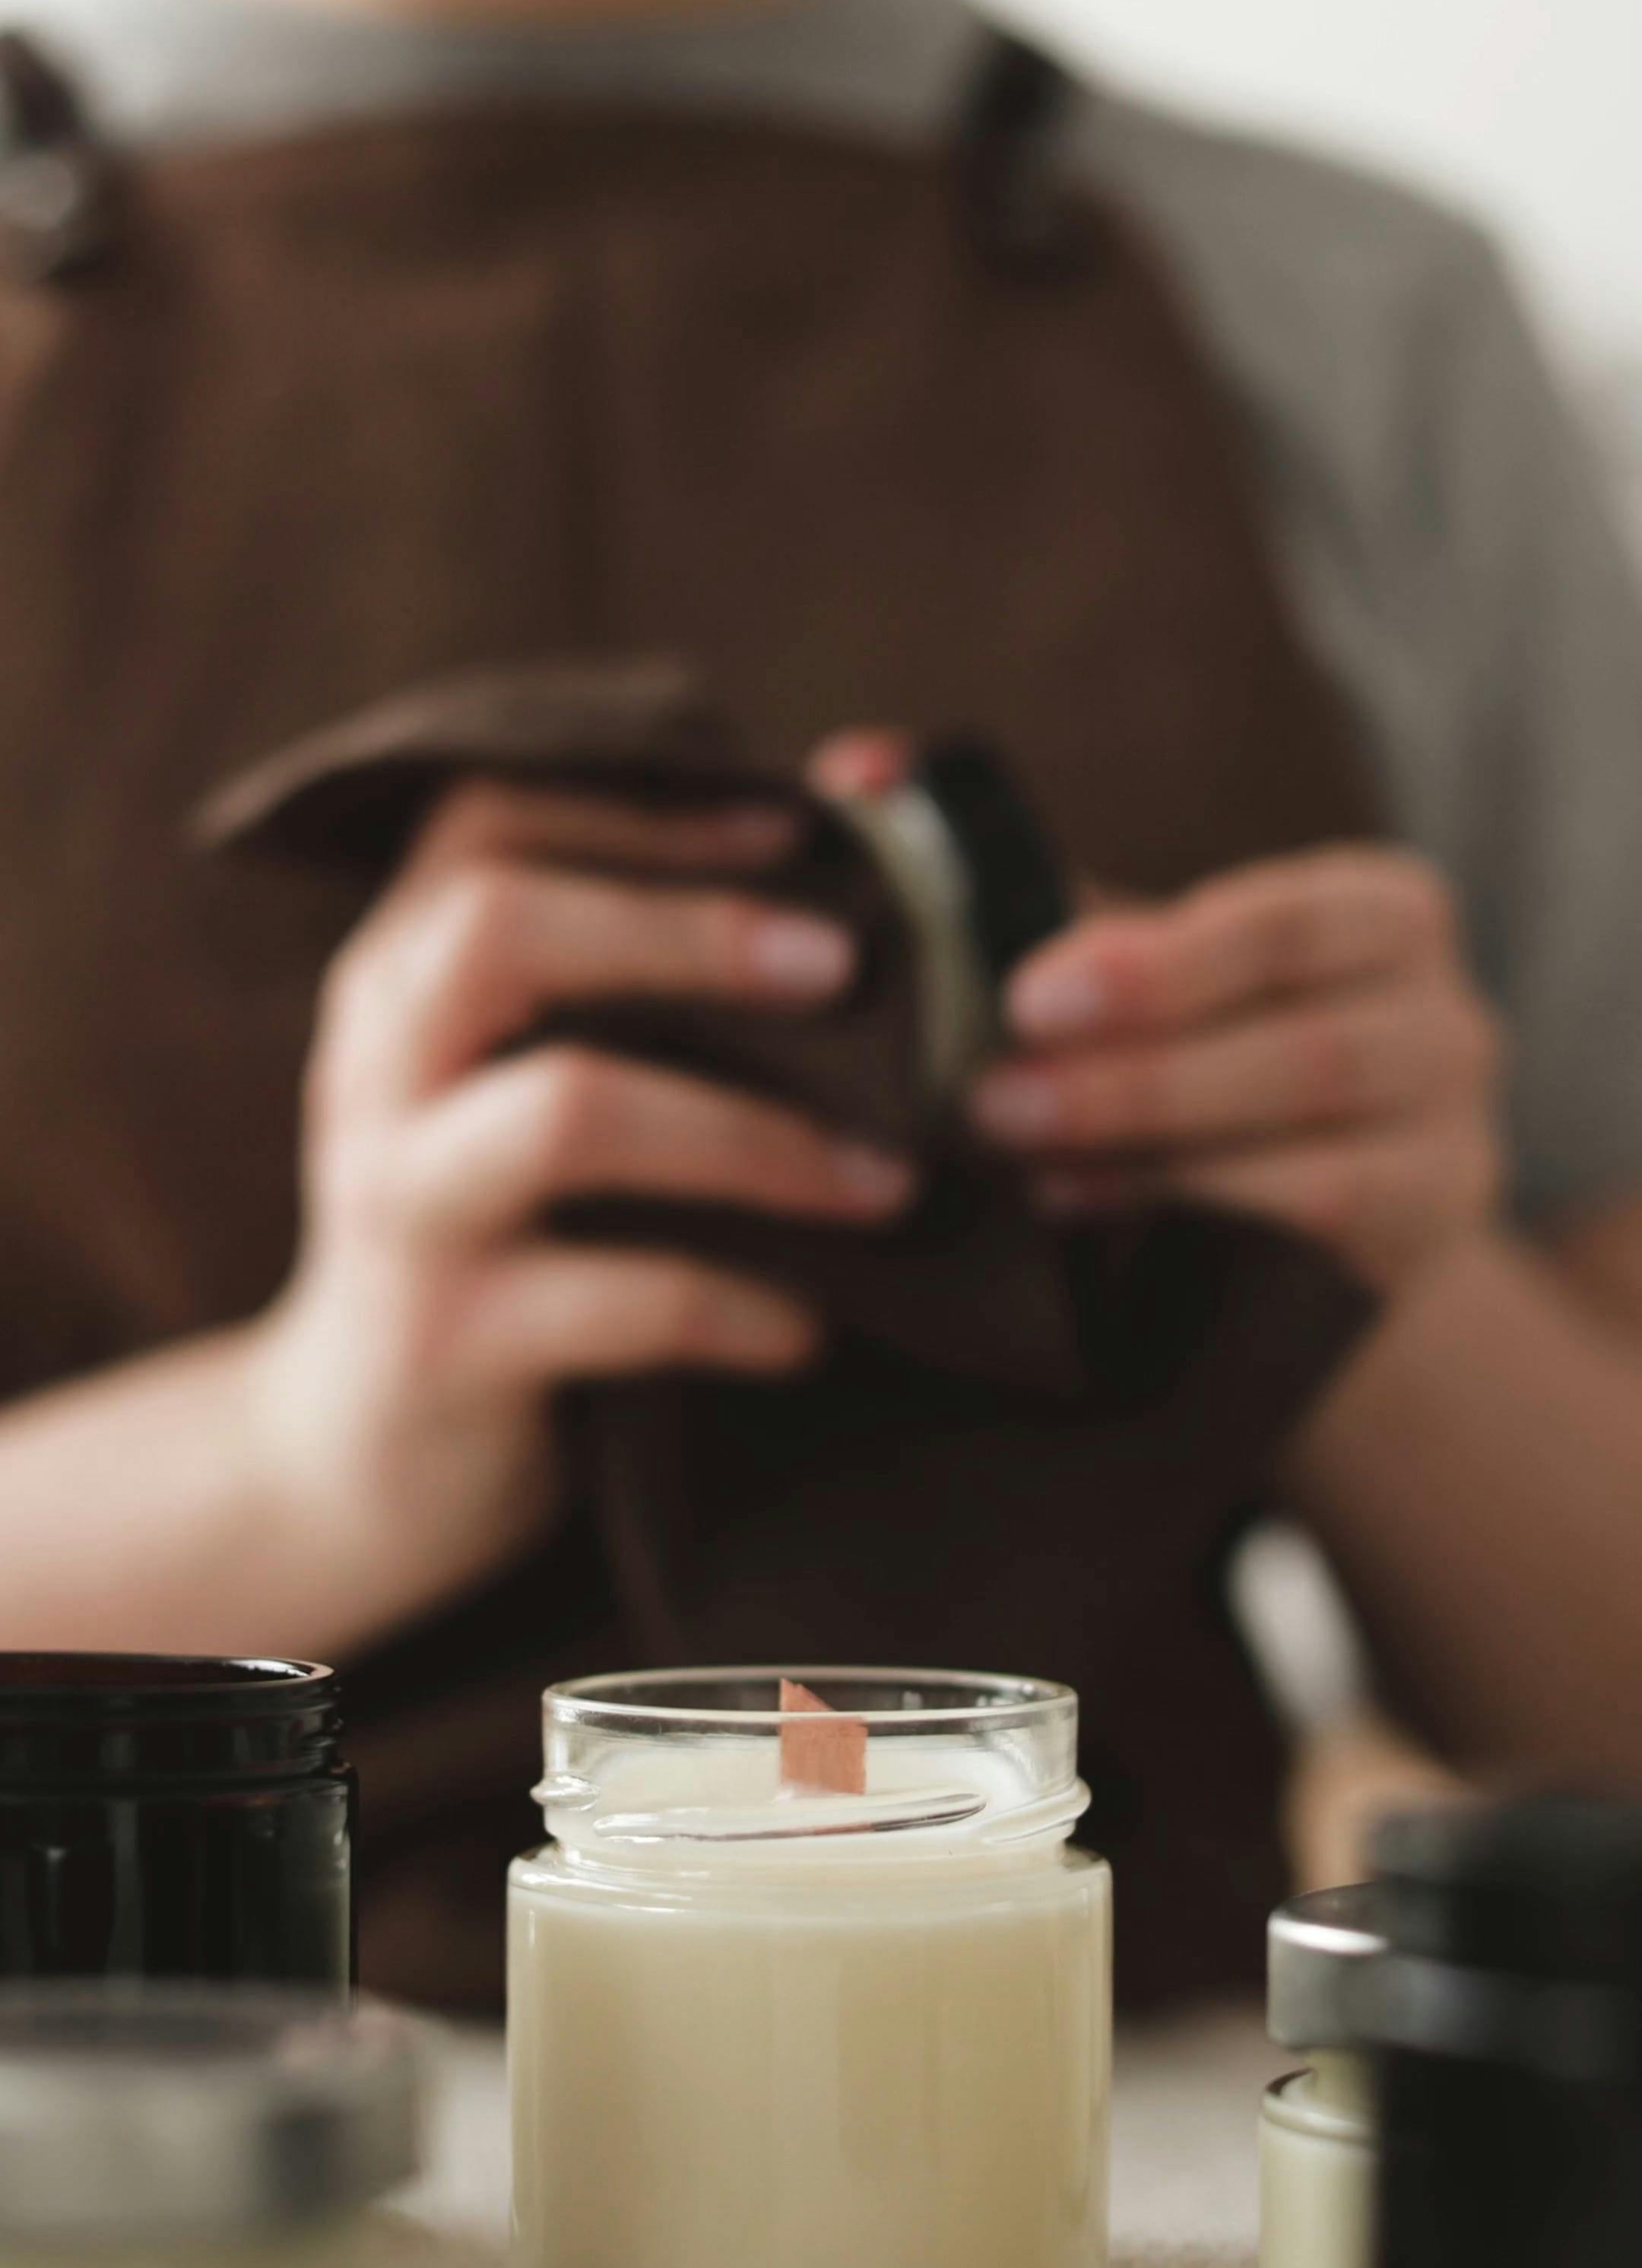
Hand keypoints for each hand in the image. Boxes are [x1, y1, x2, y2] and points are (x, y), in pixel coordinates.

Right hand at [245, 777, 912, 1641]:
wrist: (356, 1458)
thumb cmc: (499, 1241)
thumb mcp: (516, 1093)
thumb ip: (629, 991)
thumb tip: (851, 879)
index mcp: (404, 979)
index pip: (489, 822)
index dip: (644, 809)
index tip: (799, 826)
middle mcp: (381, 1068)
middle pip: (503, 928)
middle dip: (689, 931)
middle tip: (843, 964)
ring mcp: (402, 1206)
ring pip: (569, 1111)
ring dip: (755, 1136)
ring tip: (883, 1179)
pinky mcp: (446, 1346)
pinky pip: (617, 1302)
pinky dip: (739, 1304)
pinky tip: (809, 1327)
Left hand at [969, 845, 1502, 1291]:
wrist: (1305, 1226)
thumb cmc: (1203, 1053)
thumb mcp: (1137, 963)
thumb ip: (1021, 881)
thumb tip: (858, 773)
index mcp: (1383, 913)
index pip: (1286, 924)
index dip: (1160, 964)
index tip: (1026, 992)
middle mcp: (1447, 1020)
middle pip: (1304, 1045)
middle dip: (1135, 1074)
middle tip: (988, 1096)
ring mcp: (1453, 1143)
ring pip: (1309, 1150)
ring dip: (1149, 1149)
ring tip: (1018, 1156)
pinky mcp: (1422, 1240)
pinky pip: (1313, 1228)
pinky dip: (1190, 1216)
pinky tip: (1079, 1211)